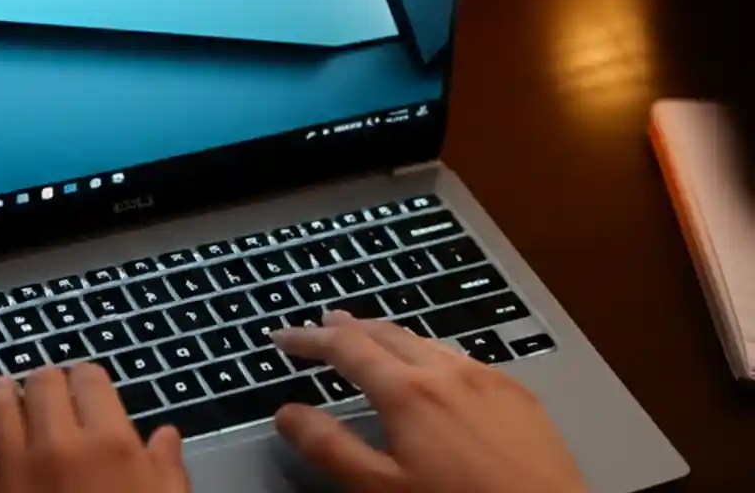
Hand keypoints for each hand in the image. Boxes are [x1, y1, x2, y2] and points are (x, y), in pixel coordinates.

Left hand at [0, 363, 190, 492]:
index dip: (88, 377)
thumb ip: (166, 470)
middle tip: (48, 383)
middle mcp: (57, 445)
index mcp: (109, 443)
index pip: (90, 381)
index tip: (87, 381)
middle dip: (47, 379)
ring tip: (3, 386)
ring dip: (2, 393)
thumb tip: (164, 435)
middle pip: (43, 386)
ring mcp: (12, 472)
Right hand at [271, 311, 586, 492]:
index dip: (309, 339)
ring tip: (370, 341)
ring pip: (427, 341)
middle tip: (323, 326)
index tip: (283, 337)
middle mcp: (448, 371)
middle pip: (387, 333)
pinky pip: (463, 358)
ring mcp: (489, 379)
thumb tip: (287, 412)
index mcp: (408, 391)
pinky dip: (430, 353)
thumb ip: (330, 448)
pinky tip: (433, 369)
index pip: (345, 347)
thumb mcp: (381, 490)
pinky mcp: (520, 395)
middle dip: (349, 327)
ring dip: (390, 337)